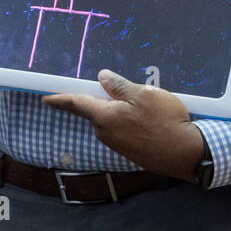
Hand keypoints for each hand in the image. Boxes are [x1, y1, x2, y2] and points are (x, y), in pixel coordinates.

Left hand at [43, 69, 204, 180]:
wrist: (185, 154)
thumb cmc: (166, 121)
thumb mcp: (144, 95)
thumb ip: (120, 86)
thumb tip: (102, 77)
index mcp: (105, 117)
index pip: (77, 104)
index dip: (60, 99)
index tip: (46, 99)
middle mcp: (106, 133)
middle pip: (95, 110)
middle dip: (99, 99)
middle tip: (111, 87)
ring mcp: (117, 144)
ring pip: (109, 120)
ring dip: (117, 110)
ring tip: (139, 102)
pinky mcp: (129, 151)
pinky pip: (120, 129)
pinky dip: (125, 120)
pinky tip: (144, 117)